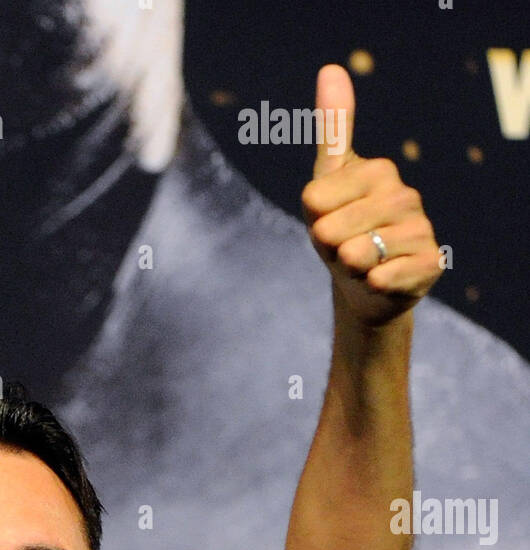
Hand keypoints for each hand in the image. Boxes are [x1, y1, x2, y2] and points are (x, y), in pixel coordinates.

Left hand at [302, 65, 441, 326]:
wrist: (364, 287)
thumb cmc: (341, 232)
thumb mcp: (326, 185)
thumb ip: (331, 133)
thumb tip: (331, 68)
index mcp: (377, 171)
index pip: (317, 198)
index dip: (313, 219)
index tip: (326, 222)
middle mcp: (404, 196)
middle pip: (335, 228)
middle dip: (329, 246)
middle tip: (340, 249)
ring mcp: (421, 230)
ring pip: (363, 252)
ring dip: (351, 265)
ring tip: (359, 264)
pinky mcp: (430, 264)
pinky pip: (389, 276)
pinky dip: (376, 283)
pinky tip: (378, 280)